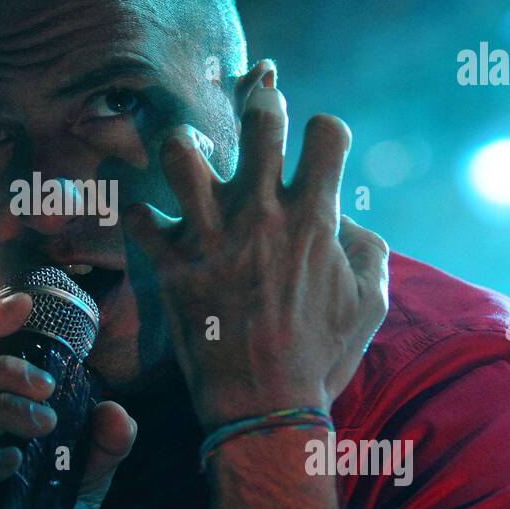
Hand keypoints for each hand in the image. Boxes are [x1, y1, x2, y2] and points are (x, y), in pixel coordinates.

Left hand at [124, 62, 388, 427]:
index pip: (327, 133)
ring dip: (183, 146)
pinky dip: (142, 217)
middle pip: (260, 121)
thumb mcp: (371, 303)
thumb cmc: (321, 356)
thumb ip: (369, 249)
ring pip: (181, 152)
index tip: (318, 147)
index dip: (326, 130)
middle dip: (260, 101)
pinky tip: (154, 225)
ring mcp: (210, 235)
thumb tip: (347, 217)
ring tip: (188, 156)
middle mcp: (261, 214)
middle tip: (255, 107)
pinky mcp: (171, 263)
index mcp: (314, 218)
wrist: (264, 407)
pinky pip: (138, 216)